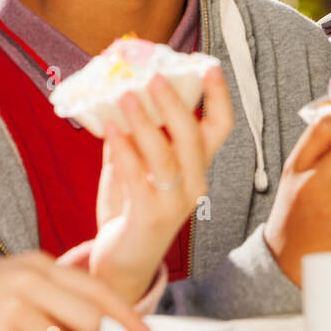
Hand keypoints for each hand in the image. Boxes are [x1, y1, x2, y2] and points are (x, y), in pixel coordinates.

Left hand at [93, 68, 231, 302]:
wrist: (121, 265)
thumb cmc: (129, 214)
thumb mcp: (135, 170)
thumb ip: (131, 140)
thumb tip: (118, 101)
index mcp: (196, 168)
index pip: (220, 127)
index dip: (218, 96)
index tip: (208, 65)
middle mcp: (194, 184)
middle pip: (196, 137)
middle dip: (176, 103)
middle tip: (154, 77)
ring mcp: (175, 203)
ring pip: (167, 155)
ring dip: (146, 122)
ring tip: (126, 97)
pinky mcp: (150, 217)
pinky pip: (138, 177)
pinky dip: (124, 150)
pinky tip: (109, 130)